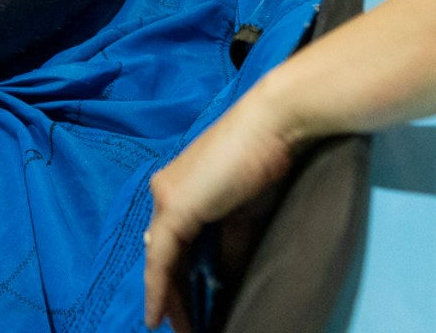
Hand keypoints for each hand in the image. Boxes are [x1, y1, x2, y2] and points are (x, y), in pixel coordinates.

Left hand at [144, 93, 298, 331]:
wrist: (277, 123)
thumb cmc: (268, 160)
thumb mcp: (245, 214)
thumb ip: (228, 245)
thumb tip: (221, 278)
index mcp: (181, 187)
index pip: (172, 243)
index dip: (175, 278)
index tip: (184, 308)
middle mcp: (166, 190)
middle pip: (163, 253)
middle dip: (171, 293)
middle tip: (182, 327)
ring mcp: (167, 196)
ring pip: (160, 258)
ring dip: (168, 297)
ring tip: (177, 329)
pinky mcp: (176, 205)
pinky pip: (162, 257)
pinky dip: (159, 288)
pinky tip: (158, 315)